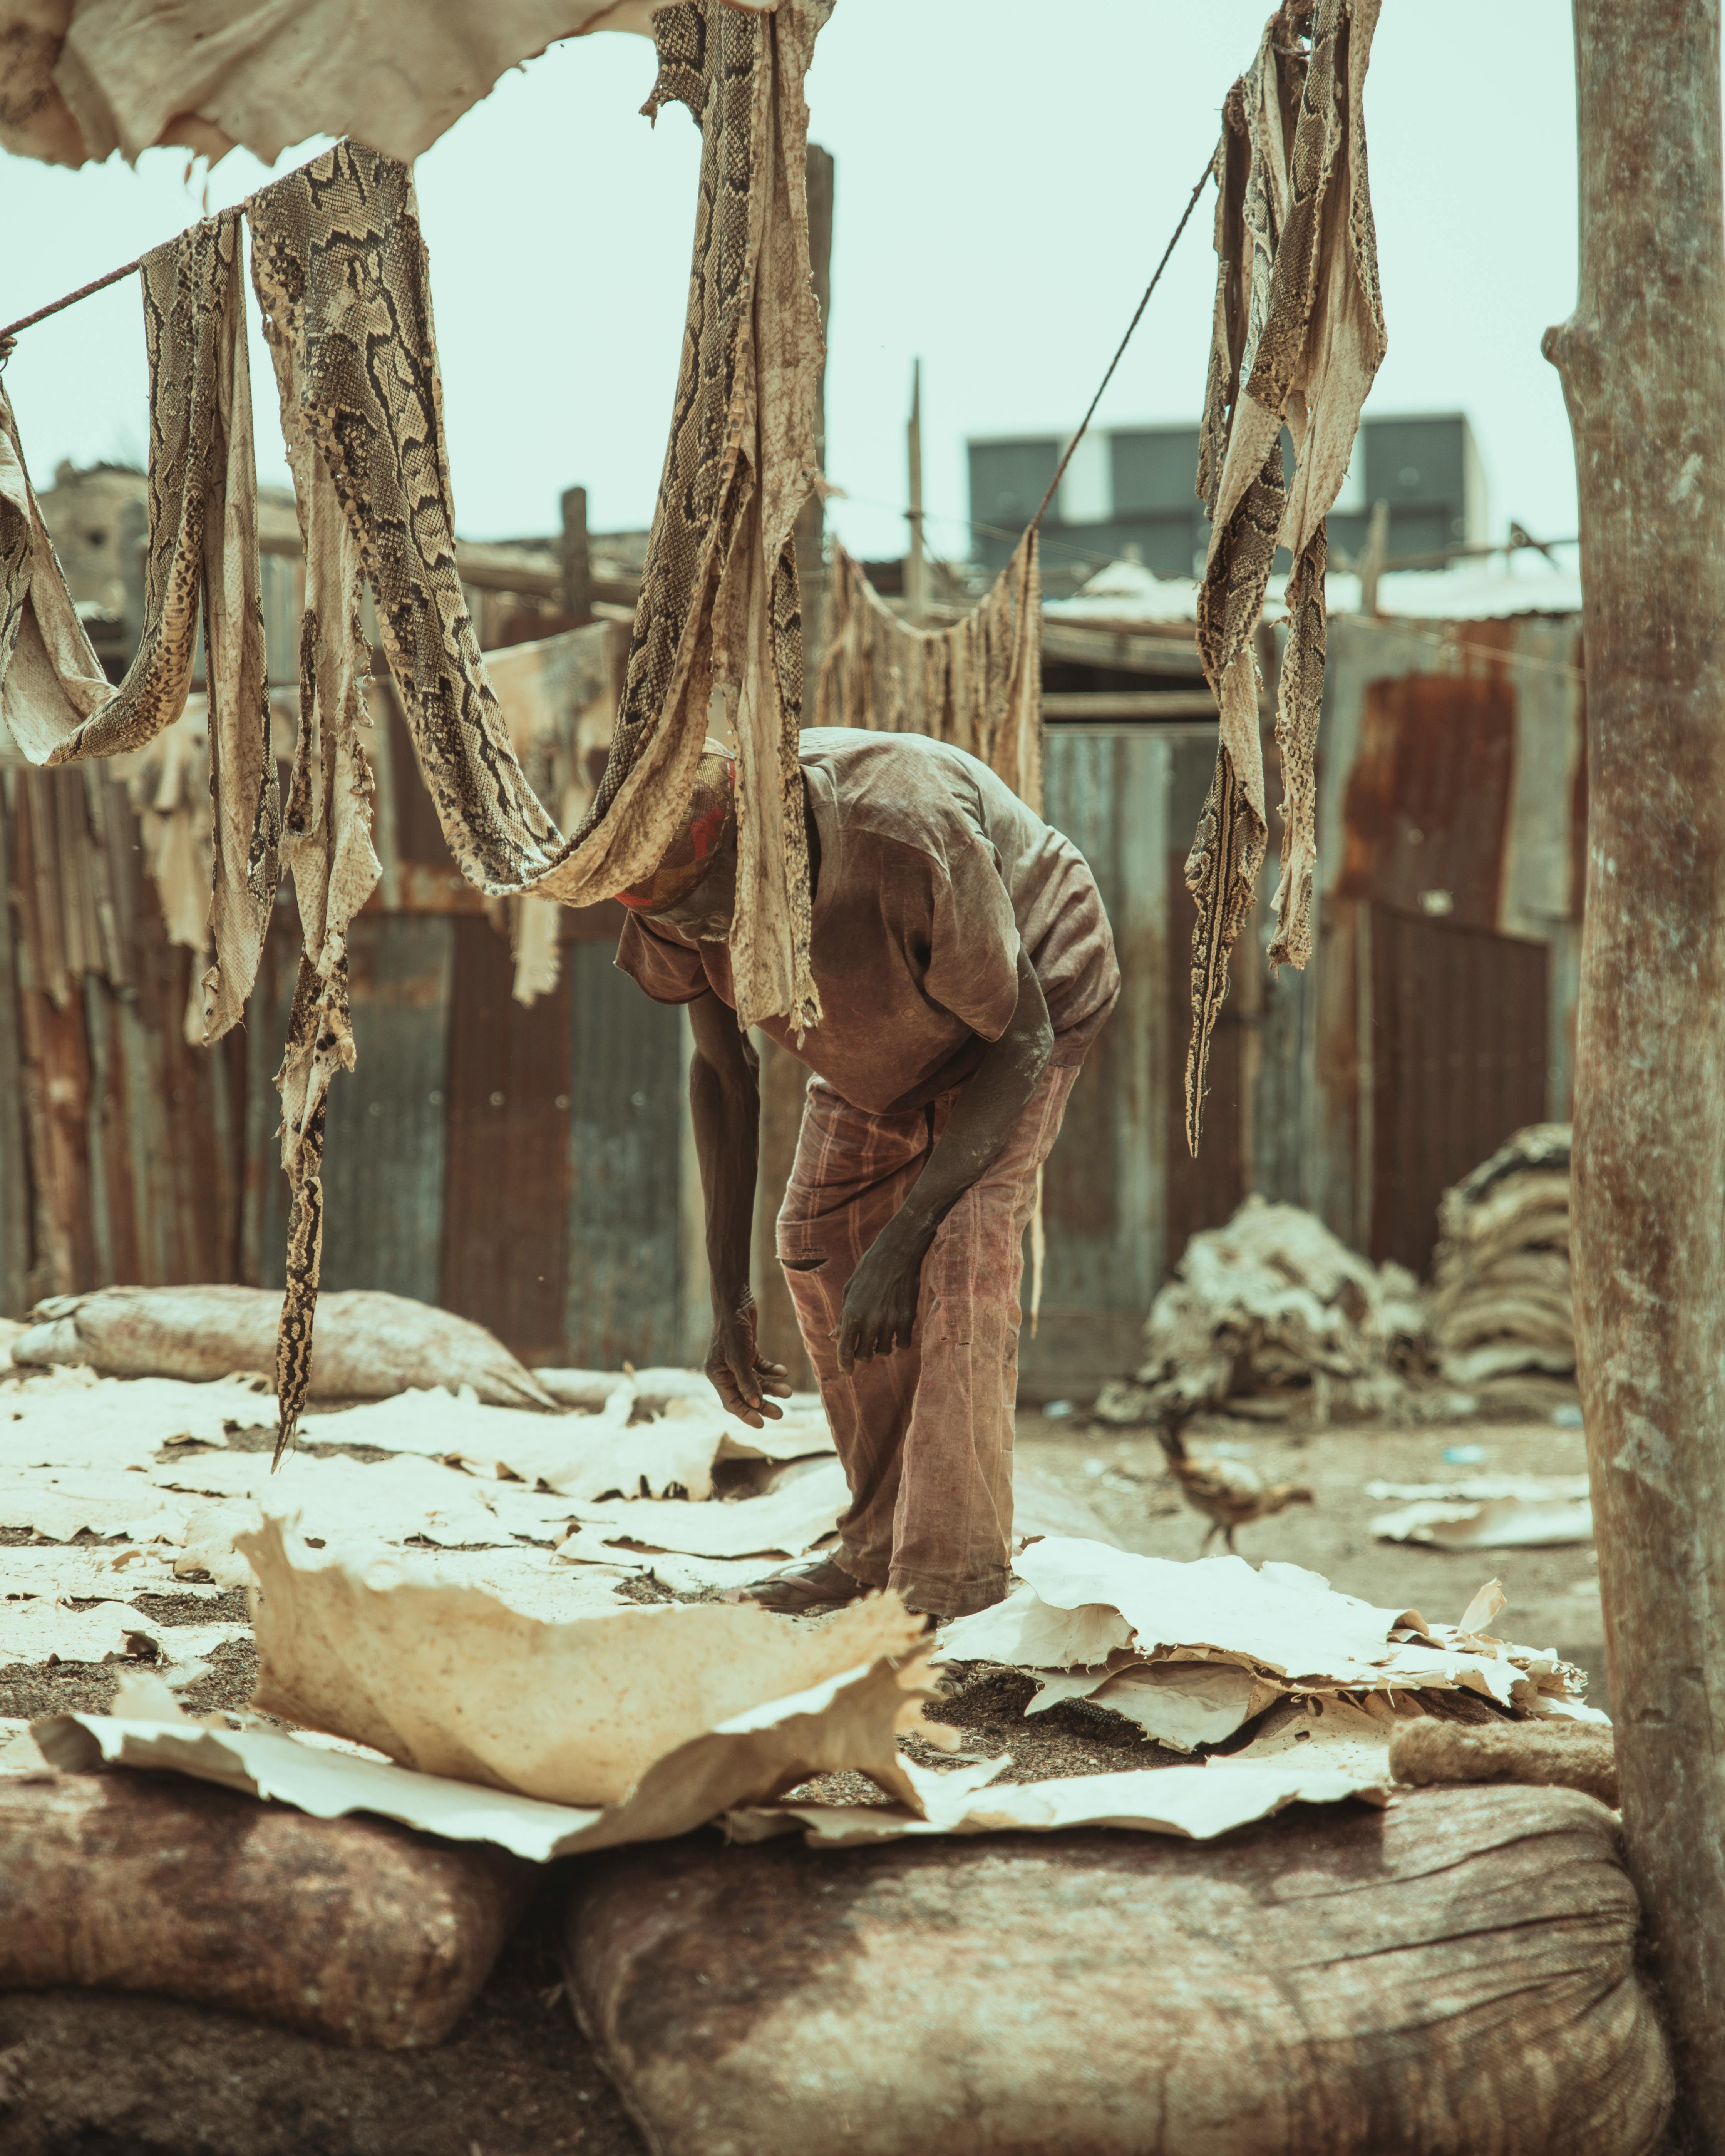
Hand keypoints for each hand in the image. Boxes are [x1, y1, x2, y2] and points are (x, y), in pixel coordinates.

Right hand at [706, 1297, 790, 1427]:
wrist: (735, 1302)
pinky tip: (783, 1372)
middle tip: (781, 1414)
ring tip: (788, 1392)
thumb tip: (755, 1405)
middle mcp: (726, 1371)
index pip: (732, 1402)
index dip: (746, 1414)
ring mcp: (737, 1362)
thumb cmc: (733, 1330)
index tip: (762, 1425)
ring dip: (771, 1388)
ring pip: (756, 1382)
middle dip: (763, 1404)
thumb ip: (747, 1382)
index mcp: (717, 1375)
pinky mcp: (748, 1351)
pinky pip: (761, 1367)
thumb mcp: (739, 1358)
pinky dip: (772, 1371)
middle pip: (746, 1395)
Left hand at [836, 1227, 928, 1372]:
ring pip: (884, 1352)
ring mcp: (891, 1321)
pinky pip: (903, 1344)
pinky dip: (899, 1341)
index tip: (846, 1371)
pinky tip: (896, 1331)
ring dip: (880, 1347)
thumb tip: (833, 1337)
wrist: (897, 1254)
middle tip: (864, 1346)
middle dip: (862, 1355)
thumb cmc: (868, 1271)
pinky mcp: (908, 1319)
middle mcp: (870, 1321)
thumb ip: (843, 1318)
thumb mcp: (849, 1292)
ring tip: (880, 1334)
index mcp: (852, 1314)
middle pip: (864, 1356)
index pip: (845, 1350)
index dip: (844, 1364)